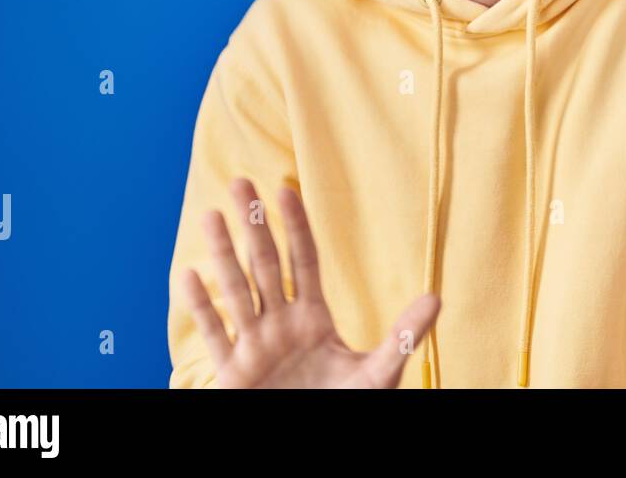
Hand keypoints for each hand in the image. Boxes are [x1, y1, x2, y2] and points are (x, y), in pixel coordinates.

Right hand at [182, 177, 438, 387]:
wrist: (312, 441)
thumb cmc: (343, 407)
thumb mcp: (379, 372)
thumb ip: (404, 336)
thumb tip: (437, 297)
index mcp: (313, 318)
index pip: (303, 261)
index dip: (295, 226)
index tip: (285, 190)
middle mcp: (280, 324)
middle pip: (265, 263)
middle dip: (253, 224)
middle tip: (241, 182)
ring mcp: (254, 346)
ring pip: (236, 291)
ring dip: (223, 254)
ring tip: (211, 215)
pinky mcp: (232, 374)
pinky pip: (215, 335)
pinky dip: (201, 307)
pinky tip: (188, 276)